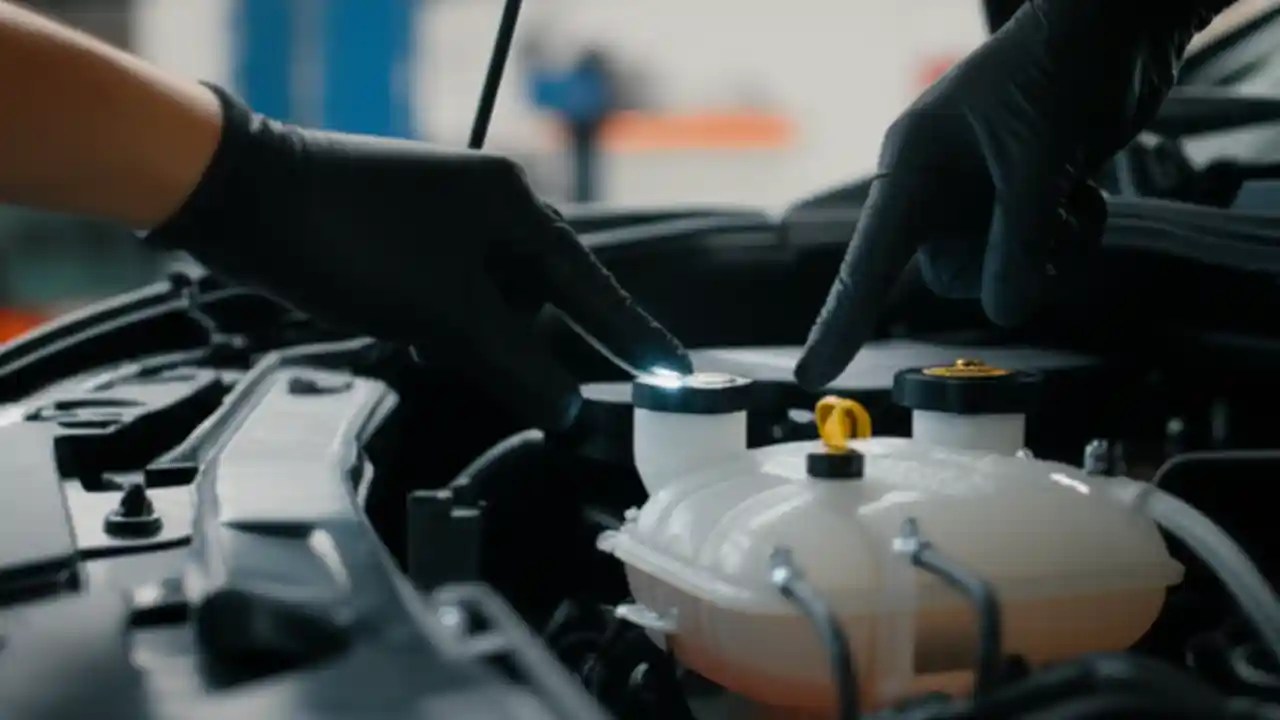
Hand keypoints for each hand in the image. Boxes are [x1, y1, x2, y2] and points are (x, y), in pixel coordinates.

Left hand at [149, 84, 690, 429]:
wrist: (243, 199)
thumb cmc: (350, 242)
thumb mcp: (444, 315)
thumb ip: (516, 366)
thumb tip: (567, 409)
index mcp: (512, 205)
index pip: (591, 286)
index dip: (634, 337)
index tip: (676, 373)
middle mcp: (487, 206)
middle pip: (537, 299)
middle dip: (520, 344)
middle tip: (514, 381)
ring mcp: (445, 222)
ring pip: (488, 304)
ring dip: (469, 338)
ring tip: (420, 339)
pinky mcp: (406, 240)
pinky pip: (449, 297)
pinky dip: (438, 326)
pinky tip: (407, 333)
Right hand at [794, 0, 1229, 389]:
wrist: (1118, 31)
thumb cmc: (1061, 66)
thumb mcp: (1038, 158)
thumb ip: (1017, 240)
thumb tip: (1005, 309)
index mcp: (913, 164)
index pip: (868, 259)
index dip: (839, 321)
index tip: (813, 372)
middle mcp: (936, 185)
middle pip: (948, 274)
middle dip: (1002, 264)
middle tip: (1047, 220)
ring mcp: (979, 194)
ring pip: (994, 271)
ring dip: (1045, 251)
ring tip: (1073, 199)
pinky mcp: (1020, 199)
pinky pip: (1030, 255)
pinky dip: (1066, 237)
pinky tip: (1084, 192)